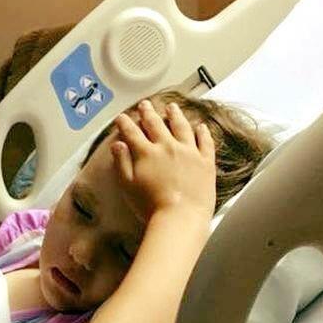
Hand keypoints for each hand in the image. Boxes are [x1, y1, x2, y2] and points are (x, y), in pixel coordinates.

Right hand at [111, 100, 215, 221]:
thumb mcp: (128, 186)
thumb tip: (117, 145)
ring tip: (172, 107)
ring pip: (182, 127)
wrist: (180, 217)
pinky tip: (201, 127)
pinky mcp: (205, 162)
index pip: (133, 133)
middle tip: (145, 105)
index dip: (125, 123)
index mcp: (147, 153)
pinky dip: (203, 132)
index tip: (122, 118)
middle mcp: (168, 147)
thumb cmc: (151, 207)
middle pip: (156, 124)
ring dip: (175, 115)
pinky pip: (205, 142)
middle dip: (149, 113)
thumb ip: (122, 163)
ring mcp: (189, 152)